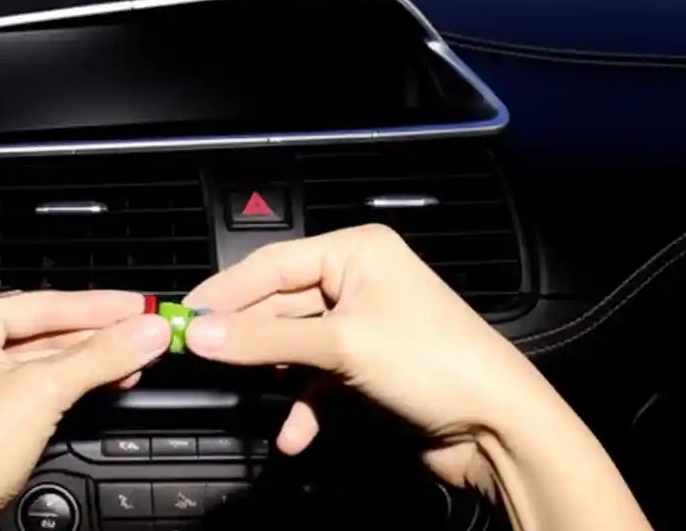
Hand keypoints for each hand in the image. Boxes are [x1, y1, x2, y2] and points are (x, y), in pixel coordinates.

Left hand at [0, 291, 171, 530]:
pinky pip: (34, 386)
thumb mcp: (41, 392)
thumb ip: (99, 357)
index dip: (100, 305)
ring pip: (43, 360)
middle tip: (145, 329)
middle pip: (45, 330)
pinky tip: (104, 380)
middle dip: (100, 334)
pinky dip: (71, 383)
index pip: (44, 303)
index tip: (139, 305)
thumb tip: (144, 332)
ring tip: (136, 356)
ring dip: (91, 361)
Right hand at [183, 224, 534, 485]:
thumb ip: (264, 338)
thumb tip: (203, 333)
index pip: (273, 263)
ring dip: (273, 371)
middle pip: (280, 302)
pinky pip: (318, 377)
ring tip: (241, 387)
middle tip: (199, 352)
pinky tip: (294, 433)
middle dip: (245, 333)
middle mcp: (359, 281)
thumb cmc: (436, 363)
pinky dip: (304, 404)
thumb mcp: (341, 345)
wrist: (499, 426)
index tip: (185, 315)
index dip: (225, 290)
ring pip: (295, 342)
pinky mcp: (368, 367)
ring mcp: (364, 326)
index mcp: (357, 252)